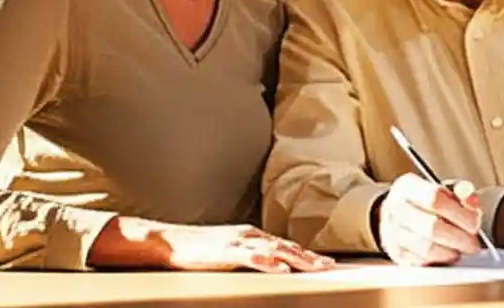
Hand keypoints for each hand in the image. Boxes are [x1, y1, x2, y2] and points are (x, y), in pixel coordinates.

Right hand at [89, 218, 334, 272]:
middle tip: (333, 268)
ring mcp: (239, 243)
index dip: (309, 255)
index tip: (328, 264)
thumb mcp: (230, 252)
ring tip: (318, 268)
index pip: (287, 246)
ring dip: (299, 259)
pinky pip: (251, 257)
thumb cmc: (199, 250)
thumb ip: (251, 256)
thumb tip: (273, 266)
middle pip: (288, 247)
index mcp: (252, 236)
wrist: (170, 241)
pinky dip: (268, 262)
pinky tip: (281, 268)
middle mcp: (250, 236)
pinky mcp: (226, 251)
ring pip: (276, 250)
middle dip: (312, 258)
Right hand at [374, 173, 482, 265]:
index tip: (474, 223)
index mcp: (407, 186)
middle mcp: (395, 208)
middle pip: (432, 227)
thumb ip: (462, 193)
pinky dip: (439, 262)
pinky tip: (447, 256)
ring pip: (427, 248)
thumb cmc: (427, 203)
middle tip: (473, 243)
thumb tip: (471, 199)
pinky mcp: (396, 254)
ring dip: (450, 252)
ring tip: (460, 249)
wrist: (399, 216)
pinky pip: (421, 263)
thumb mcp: (444, 190)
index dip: (460, 213)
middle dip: (459, 238)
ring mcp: (392, 232)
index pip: (435, 198)